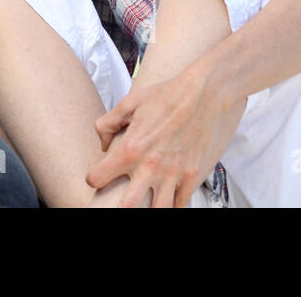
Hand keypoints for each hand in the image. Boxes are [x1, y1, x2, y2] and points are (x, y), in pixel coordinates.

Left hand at [86, 69, 237, 207]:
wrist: (206, 92)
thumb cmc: (169, 94)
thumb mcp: (131, 102)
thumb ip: (108, 123)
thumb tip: (103, 144)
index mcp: (130, 148)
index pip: (97, 178)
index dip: (94, 178)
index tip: (98, 176)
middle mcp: (150, 166)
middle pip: (127, 207)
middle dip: (118, 208)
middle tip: (119, 200)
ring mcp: (173, 174)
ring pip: (157, 210)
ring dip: (148, 208)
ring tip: (146, 200)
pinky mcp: (193, 176)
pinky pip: (180, 204)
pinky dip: (173, 205)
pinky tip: (168, 200)